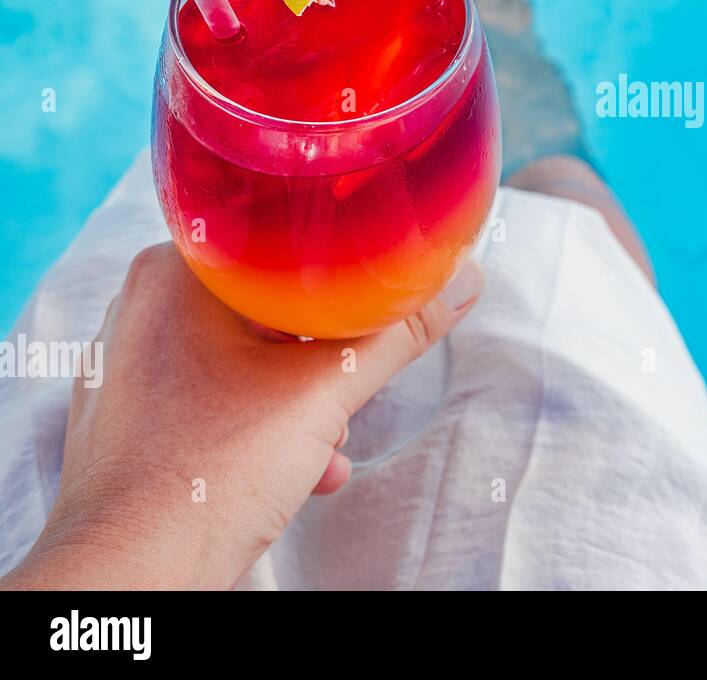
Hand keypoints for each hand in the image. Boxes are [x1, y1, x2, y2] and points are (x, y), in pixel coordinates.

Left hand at [0, 242, 481, 589]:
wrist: (131, 578)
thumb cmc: (207, 477)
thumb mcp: (325, 394)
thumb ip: (399, 333)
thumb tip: (465, 281)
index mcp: (175, 274)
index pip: (278, 241)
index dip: (340, 265)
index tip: (379, 284)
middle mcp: (140, 308)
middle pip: (267, 302)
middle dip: (323, 346)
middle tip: (357, 373)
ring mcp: (129, 367)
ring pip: (244, 354)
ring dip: (299, 393)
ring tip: (331, 436)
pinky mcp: (131, 419)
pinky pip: (213, 397)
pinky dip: (261, 422)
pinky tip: (300, 465)